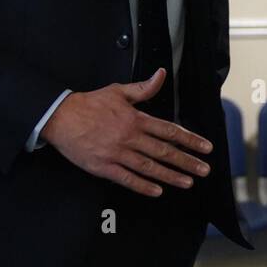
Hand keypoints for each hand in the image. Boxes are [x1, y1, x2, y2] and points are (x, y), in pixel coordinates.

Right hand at [40, 68, 211, 197]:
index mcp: (136, 119)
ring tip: (188, 182)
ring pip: (149, 167)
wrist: (60, 117)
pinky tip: (157, 191)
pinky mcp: (103, 167)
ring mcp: (117, 153)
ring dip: (170, 176)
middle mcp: (129, 137)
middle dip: (187, 161)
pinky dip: (143, 186)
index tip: (205, 147)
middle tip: (204, 169)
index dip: (190, 139)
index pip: (169, 131)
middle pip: (164, 151)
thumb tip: (162, 74)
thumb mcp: (118, 91)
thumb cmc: (90, 104)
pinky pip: (126, 178)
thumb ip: (143, 88)